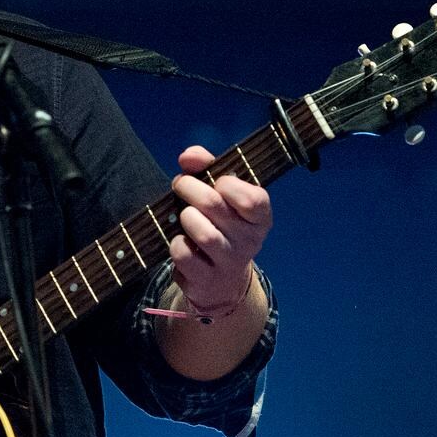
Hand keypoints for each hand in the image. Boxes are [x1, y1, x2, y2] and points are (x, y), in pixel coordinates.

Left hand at [168, 145, 271, 312]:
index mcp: (260, 217)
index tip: (215, 181)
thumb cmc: (219, 224)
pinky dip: (176, 243)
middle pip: (213, 205)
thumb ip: (207, 167)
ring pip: (202, 233)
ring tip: (184, 215)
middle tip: (180, 185)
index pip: (252, 198)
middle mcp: (250, 241)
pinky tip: (180, 240)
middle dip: (188, 187)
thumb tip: (188, 157)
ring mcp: (229, 262)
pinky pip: (184, 254)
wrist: (221, 280)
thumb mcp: (220, 194)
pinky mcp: (206, 279)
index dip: (226, 183)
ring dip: (184, 216)